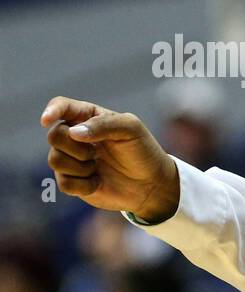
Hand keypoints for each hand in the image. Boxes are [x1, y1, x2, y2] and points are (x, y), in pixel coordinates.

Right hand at [41, 96, 179, 221]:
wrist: (151, 185)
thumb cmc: (143, 152)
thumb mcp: (131, 130)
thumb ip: (104, 125)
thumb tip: (73, 132)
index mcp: (88, 117)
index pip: (61, 106)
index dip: (51, 111)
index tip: (47, 120)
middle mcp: (75, 136)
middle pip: (54, 135)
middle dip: (76, 147)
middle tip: (97, 153)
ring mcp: (72, 159)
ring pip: (55, 160)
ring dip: (81, 167)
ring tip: (99, 167)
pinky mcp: (72, 181)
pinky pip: (64, 183)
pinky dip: (84, 185)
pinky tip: (98, 182)